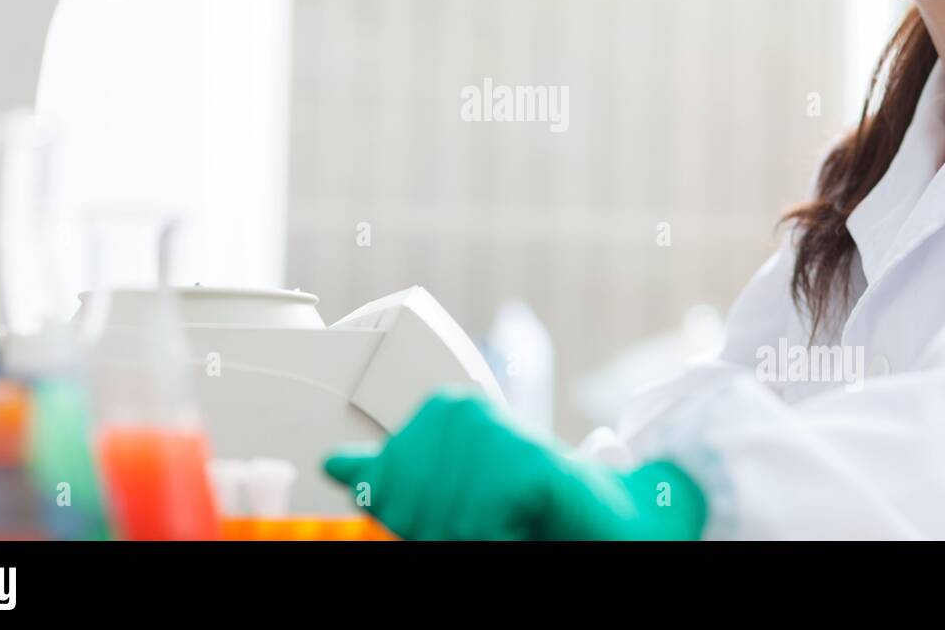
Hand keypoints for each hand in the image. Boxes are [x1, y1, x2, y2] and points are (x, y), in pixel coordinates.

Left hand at [323, 390, 706, 540]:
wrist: (614, 522)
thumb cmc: (532, 509)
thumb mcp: (448, 492)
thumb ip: (394, 477)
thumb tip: (330, 462)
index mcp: (440, 410)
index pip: (386, 492)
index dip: (417, 522)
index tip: (467, 513)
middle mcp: (460, 407)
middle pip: (413, 512)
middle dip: (446, 534)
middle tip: (497, 519)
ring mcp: (494, 427)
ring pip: (444, 524)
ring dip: (478, 536)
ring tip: (515, 519)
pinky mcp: (526, 459)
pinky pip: (479, 524)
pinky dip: (501, 537)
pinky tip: (528, 519)